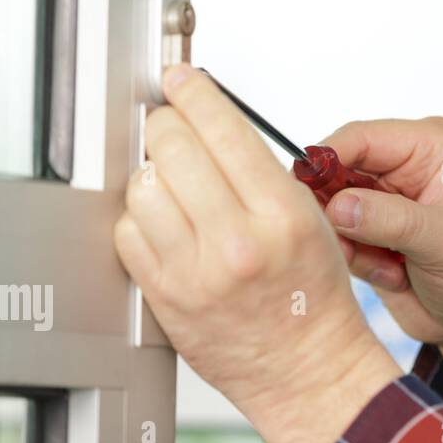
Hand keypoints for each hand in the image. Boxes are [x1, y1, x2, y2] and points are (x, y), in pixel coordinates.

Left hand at [113, 64, 401, 442]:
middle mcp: (237, 241)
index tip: (179, 78)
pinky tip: (165, 221)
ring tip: (175, 182)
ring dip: (154, 173)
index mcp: (281, 214)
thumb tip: (207, 122)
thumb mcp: (310, 217)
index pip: (224, 130)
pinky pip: (128, 232)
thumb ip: (260, 171)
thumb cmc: (313, 293)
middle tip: (172, 124)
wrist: (306, 365)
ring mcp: (195, 271)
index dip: (194, 92)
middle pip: (174, 148)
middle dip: (167, 125)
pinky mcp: (165, 295)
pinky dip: (140, 216)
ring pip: (143, 186)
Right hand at [318, 116, 442, 394]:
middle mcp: (404, 163)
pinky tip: (393, 275)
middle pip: (335, 169)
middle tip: (355, 246)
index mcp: (430, 146)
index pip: (360, 138)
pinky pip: (335, 237)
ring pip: (329, 206)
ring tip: (392, 267)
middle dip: (337, 211)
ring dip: (350, 243)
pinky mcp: (368, 228)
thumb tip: (336, 205)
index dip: (326, 161)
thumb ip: (392, 220)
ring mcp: (383, 197)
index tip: (303, 194)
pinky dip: (355, 260)